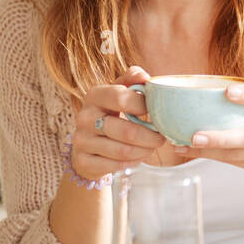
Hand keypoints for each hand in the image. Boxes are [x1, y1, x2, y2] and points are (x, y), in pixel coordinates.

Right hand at [71, 65, 167, 180]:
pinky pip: (117, 165)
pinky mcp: (84, 161)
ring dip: (145, 150)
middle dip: (152, 137)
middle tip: (162, 138)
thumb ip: (133, 79)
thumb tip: (145, 78)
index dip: (145, 106)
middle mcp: (84, 117)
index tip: (156, 112)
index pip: (122, 98)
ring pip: (124, 151)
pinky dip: (133, 162)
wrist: (88, 142)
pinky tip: (137, 156)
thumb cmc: (111, 112)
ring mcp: (82, 140)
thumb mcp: (119, 91)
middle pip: (127, 131)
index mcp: (95, 95)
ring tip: (151, 146)